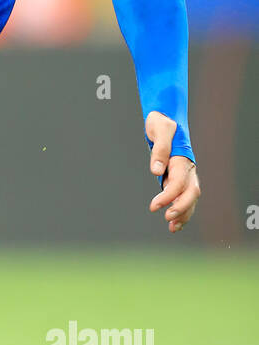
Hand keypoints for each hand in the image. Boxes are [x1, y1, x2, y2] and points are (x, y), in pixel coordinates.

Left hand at [145, 111, 198, 233]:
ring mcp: (186, 173)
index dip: (168, 196)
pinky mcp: (180, 177)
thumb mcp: (159, 129)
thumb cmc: (161, 121)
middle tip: (167, 219)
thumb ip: (160, 149)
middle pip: (191, 192)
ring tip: (172, 228)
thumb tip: (156, 171)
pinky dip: (183, 210)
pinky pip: (185, 196)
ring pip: (190, 197)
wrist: (165, 117)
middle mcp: (187, 167)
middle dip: (181, 208)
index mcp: (182, 158)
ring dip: (184, 213)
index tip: (153, 206)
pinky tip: (174, 223)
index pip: (179, 182)